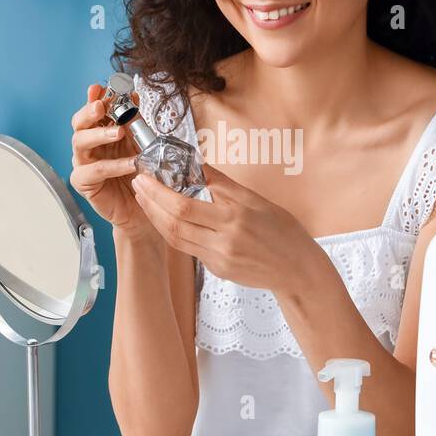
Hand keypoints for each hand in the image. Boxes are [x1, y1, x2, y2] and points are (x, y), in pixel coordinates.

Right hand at [68, 83, 152, 237]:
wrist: (142, 205)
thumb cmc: (137, 174)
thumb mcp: (139, 143)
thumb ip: (134, 121)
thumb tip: (133, 96)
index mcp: (99, 132)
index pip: (92, 110)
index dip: (94, 97)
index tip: (100, 87)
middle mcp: (88, 146)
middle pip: (78, 123)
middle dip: (89, 112)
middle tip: (101, 106)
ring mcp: (83, 163)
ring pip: (80, 143)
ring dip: (99, 134)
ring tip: (118, 132)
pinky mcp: (84, 183)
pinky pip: (94, 171)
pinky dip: (113, 165)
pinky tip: (129, 163)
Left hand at [130, 162, 319, 292]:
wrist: (298, 269)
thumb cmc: (283, 230)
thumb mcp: (255, 200)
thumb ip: (223, 184)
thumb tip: (197, 164)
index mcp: (233, 219)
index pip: (183, 206)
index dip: (158, 193)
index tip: (144, 177)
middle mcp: (223, 242)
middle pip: (173, 224)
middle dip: (150, 204)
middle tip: (137, 185)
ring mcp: (219, 259)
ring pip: (176, 239)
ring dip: (157, 219)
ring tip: (146, 200)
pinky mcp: (218, 271)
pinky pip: (191, 250)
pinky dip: (177, 232)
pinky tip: (170, 219)